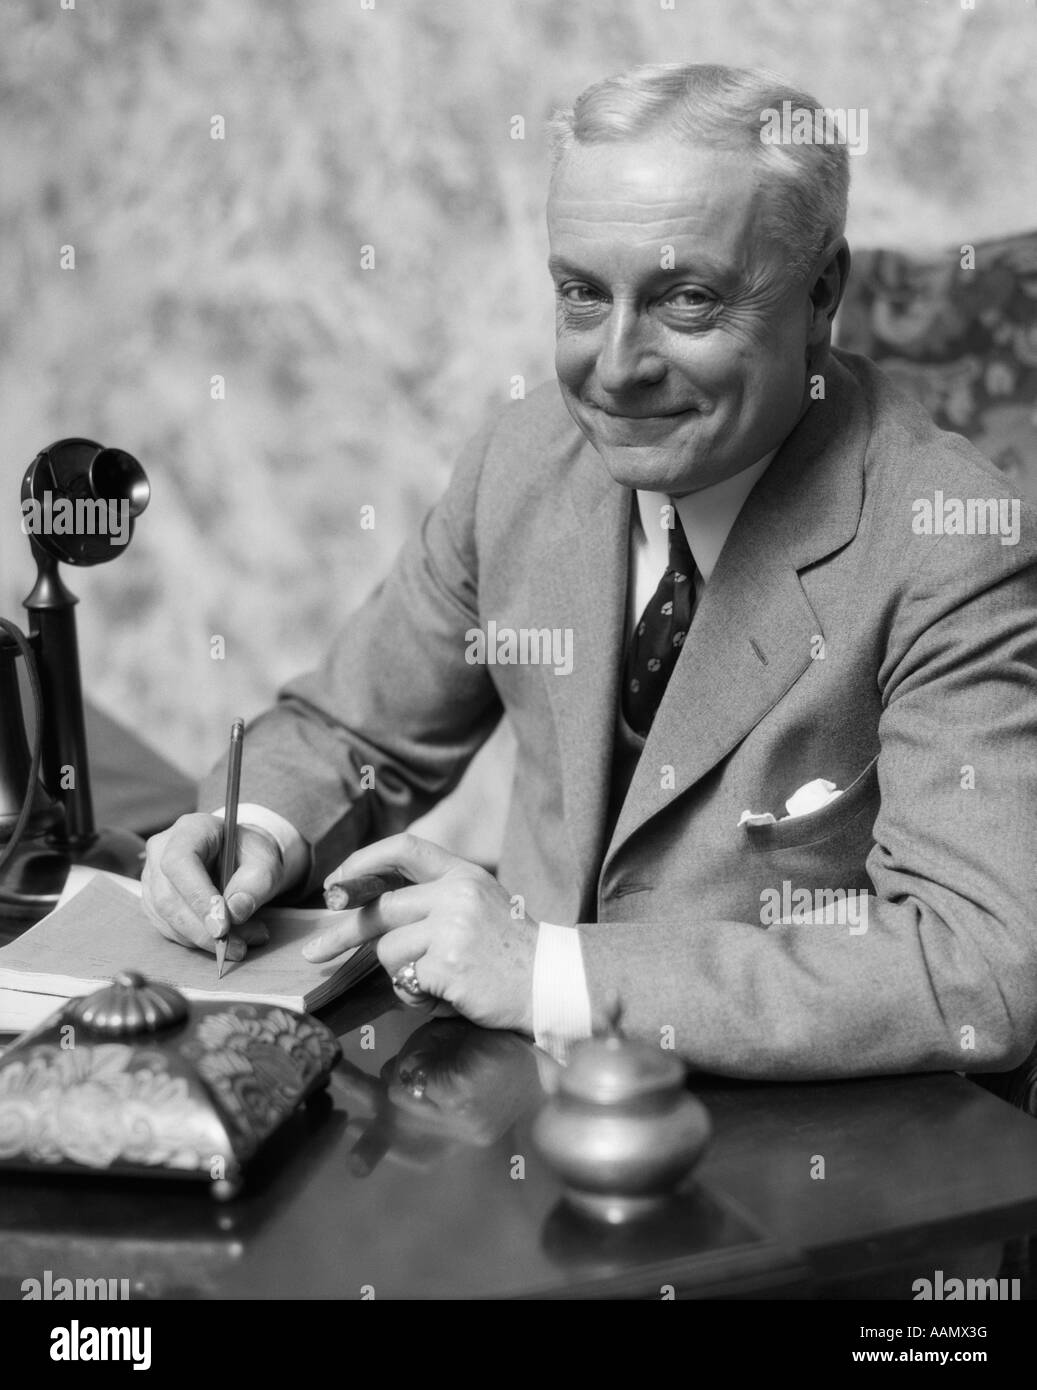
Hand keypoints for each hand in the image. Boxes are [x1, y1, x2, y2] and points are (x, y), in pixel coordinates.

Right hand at [141, 811, 282, 959]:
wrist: (239, 858)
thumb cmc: (250, 855)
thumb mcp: (265, 862)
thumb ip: (256, 884)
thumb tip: (235, 912)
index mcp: (189, 830)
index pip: (179, 863)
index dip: (198, 897)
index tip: (222, 928)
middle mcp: (161, 851)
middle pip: (169, 898)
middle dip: (204, 930)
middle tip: (240, 947)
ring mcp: (151, 877)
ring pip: (167, 919)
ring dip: (204, 940)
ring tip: (242, 943)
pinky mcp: (152, 902)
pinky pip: (169, 929)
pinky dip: (197, 941)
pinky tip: (226, 940)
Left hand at [304, 833, 538, 1033]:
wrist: (551, 982)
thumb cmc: (511, 952)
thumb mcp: (480, 905)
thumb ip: (436, 898)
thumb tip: (373, 910)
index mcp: (462, 874)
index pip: (404, 848)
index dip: (362, 862)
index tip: (335, 884)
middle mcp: (456, 894)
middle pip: (380, 908)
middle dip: (340, 933)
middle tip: (313, 952)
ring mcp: (452, 928)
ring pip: (388, 951)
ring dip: (400, 974)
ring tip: (434, 981)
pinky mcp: (448, 964)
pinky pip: (404, 982)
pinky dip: (415, 996)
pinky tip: (445, 995)